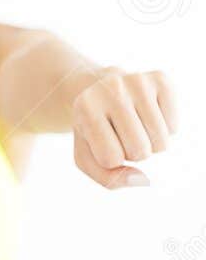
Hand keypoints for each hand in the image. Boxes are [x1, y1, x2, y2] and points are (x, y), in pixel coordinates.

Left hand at [71, 68, 178, 187]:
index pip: (111, 159)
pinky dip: (166, 130)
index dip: (111, 159)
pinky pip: (174, 127)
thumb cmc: (94, 130)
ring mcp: (137, 81)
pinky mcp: (161, 79)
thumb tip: (144, 180)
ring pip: (160, 142)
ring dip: (151, 144)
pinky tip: (149, 116)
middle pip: (139, 151)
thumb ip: (108, 178)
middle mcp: (110, 89)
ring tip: (136, 126)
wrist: (98, 90)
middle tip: (122, 134)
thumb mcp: (87, 156)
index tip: (103, 142)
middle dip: (134, 153)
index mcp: (85, 108)